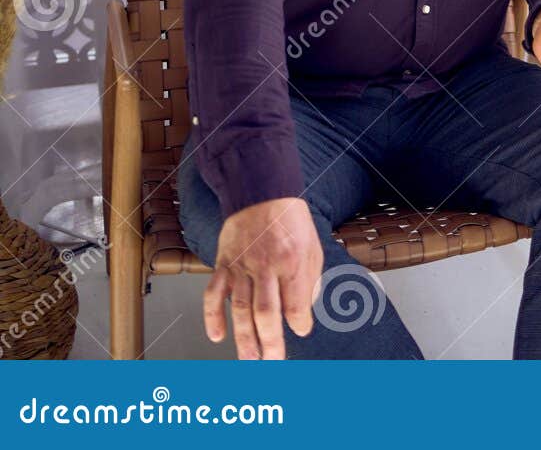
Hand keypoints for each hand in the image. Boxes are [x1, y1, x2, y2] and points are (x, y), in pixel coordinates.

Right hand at [203, 197, 321, 358]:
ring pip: (239, 309)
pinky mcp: (223, 264)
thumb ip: (310, 280)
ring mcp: (241, 266)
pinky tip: (217, 336)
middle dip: (270, 342)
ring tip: (249, 360)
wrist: (262, 192)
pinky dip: (212, 317)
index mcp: (292, 261)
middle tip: (271, 363)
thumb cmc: (291, 221)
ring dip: (243, 338)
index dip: (299, 322)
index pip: (295, 302)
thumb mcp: (313, 246)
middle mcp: (265, 266)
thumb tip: (303, 313)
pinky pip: (214, 295)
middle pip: (266, 312)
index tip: (300, 332)